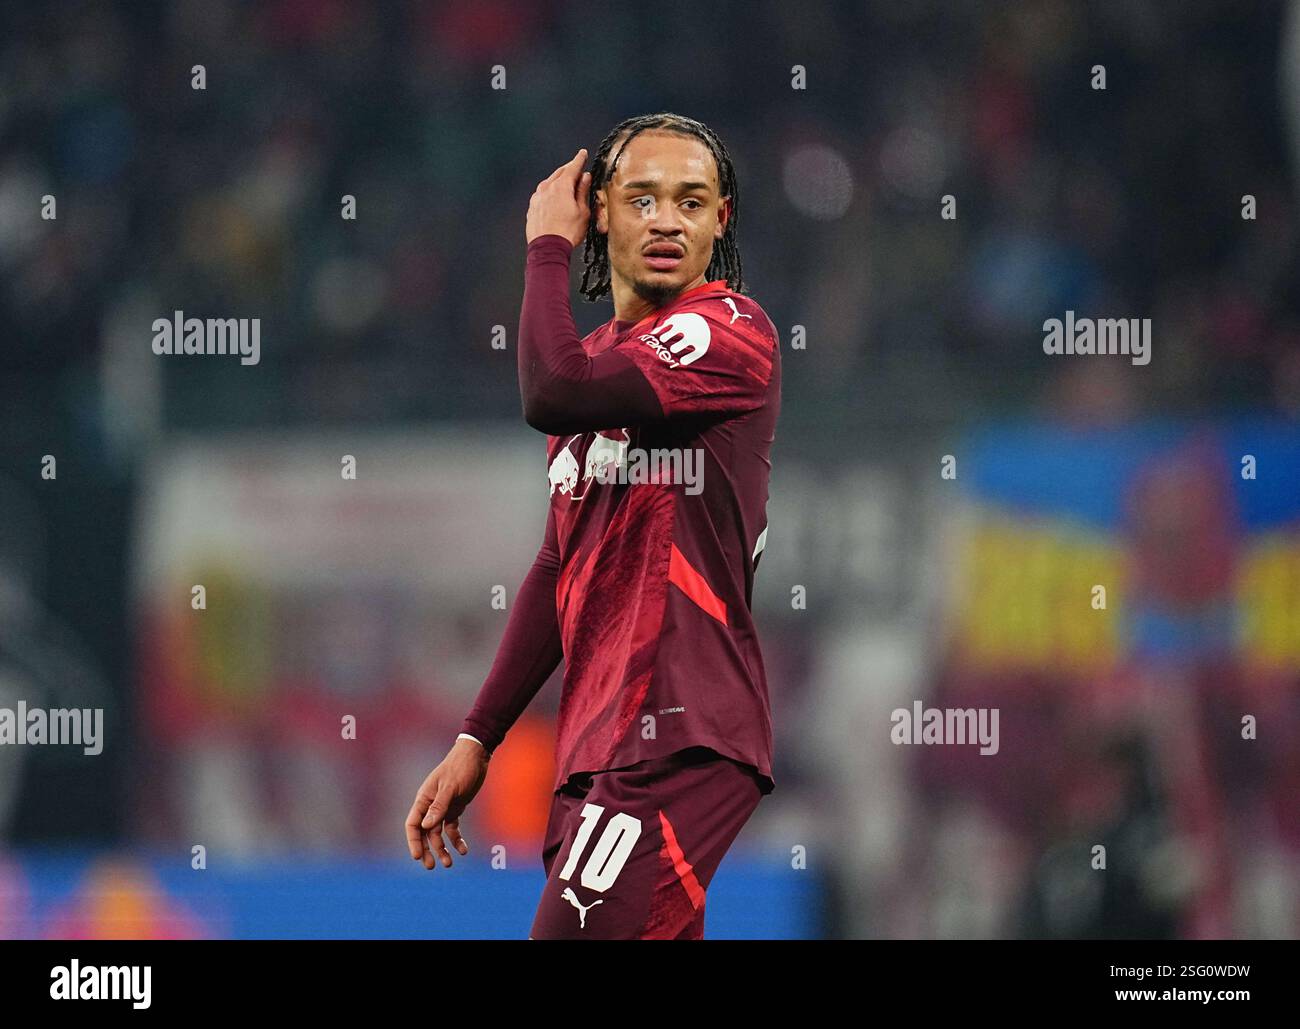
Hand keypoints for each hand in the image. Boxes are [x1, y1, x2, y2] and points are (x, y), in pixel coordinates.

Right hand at [405, 737, 489, 869]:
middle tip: (432, 867)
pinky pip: (452, 829)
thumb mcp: (450, 787)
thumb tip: (426, 827)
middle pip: (424, 833)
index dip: (414, 842)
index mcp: (424, 799)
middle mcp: (430, 806)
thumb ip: (439, 806)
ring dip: (442, 848)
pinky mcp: (455, 808)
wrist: (475, 756)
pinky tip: (463, 850)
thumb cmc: (460, 768)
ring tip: (449, 863)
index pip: (413, 825)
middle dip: (427, 850)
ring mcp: (443, 808)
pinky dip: (456, 840)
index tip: (418, 857)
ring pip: (438, 834)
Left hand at [525, 147, 591, 247]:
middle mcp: (547, 188)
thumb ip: (582, 191)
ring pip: (549, 182)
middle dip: (569, 169)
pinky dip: (550, 192)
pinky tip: (554, 198)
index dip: (579, 159)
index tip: (582, 154)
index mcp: (561, 186)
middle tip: (577, 169)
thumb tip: (584, 177)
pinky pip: (542, 194)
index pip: (572, 167)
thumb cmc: (567, 232)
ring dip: (558, 180)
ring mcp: (537, 197)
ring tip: (566, 184)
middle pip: (559, 173)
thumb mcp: (583, 211)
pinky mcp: (532, 207)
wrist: (547, 248)